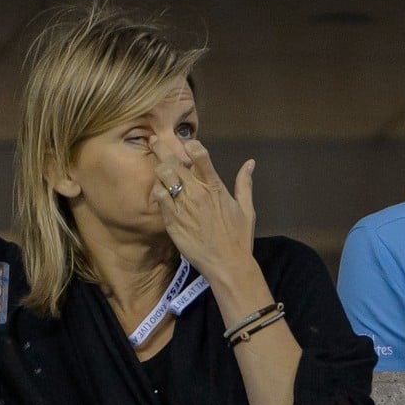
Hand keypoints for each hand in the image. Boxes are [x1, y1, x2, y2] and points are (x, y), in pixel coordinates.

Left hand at [151, 140, 255, 282]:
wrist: (227, 264)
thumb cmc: (239, 238)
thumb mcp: (247, 209)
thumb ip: (244, 184)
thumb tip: (250, 163)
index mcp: (216, 188)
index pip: (201, 157)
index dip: (191, 145)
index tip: (185, 142)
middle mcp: (198, 193)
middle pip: (175, 162)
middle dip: (163, 148)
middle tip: (155, 140)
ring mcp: (183, 206)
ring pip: (164, 177)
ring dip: (159, 168)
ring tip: (156, 165)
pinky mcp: (172, 221)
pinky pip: (159, 198)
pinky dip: (156, 190)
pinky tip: (157, 189)